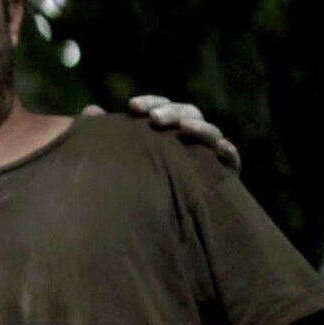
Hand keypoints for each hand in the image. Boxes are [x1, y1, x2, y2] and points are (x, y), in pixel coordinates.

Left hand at [82, 93, 240, 170]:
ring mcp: (209, 154)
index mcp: (168, 129)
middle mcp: (190, 137)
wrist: (167, 223)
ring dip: (198, 128)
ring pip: (209, 133)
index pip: (162, 107)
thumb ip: (113, 135)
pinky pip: (232, 160)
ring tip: (185, 128)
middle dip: (171, 113)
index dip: (151, 102)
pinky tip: (220, 148)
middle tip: (154, 118)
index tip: (132, 106)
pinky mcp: (225, 174)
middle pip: (187, 114)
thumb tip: (91, 111)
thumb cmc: (141, 183)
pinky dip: (229, 151)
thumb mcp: (124, 158)